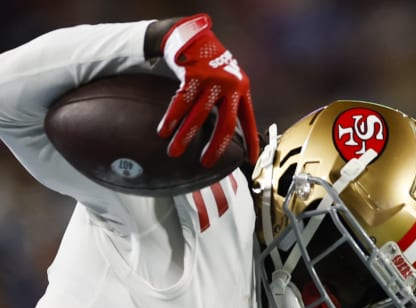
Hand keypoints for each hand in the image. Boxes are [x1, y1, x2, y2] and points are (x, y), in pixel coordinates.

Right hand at [156, 13, 259, 166]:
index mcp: (241, 89)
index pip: (248, 120)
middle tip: (206, 163)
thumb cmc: (211, 64)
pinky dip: (171, 118)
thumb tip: (231, 134)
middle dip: (216, 147)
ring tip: (174, 151)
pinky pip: (180, 102)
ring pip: (198, 115)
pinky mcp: (193, 74)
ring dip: (184, 136)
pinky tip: (163, 131)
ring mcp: (212, 79)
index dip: (251, 142)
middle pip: (226, 124)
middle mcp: (230, 85)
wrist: (194, 36)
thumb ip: (230, 102)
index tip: (251, 162)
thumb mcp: (228, 80)